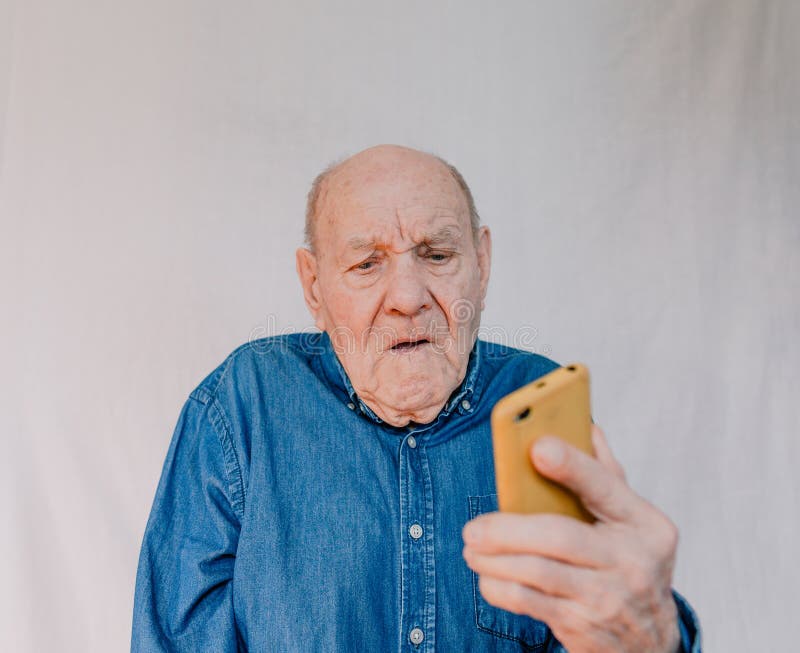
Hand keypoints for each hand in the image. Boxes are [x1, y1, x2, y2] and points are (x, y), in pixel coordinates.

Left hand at [462, 425, 681, 652]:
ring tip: (471, 548)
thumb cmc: (630, 564)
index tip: (538, 447)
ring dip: (496, 560)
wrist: (650, 641)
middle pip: (561, 537)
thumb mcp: (634, 521)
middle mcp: (632, 561)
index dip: (572, 465)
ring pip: (539, 572)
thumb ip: (606, 475)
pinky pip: (531, 604)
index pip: (605, 486)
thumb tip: (585, 425)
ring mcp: (609, 597)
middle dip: (509, 530)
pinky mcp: (584, 627)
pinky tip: (487, 577)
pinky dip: (500, 589)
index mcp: (645, 523)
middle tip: (473, 528)